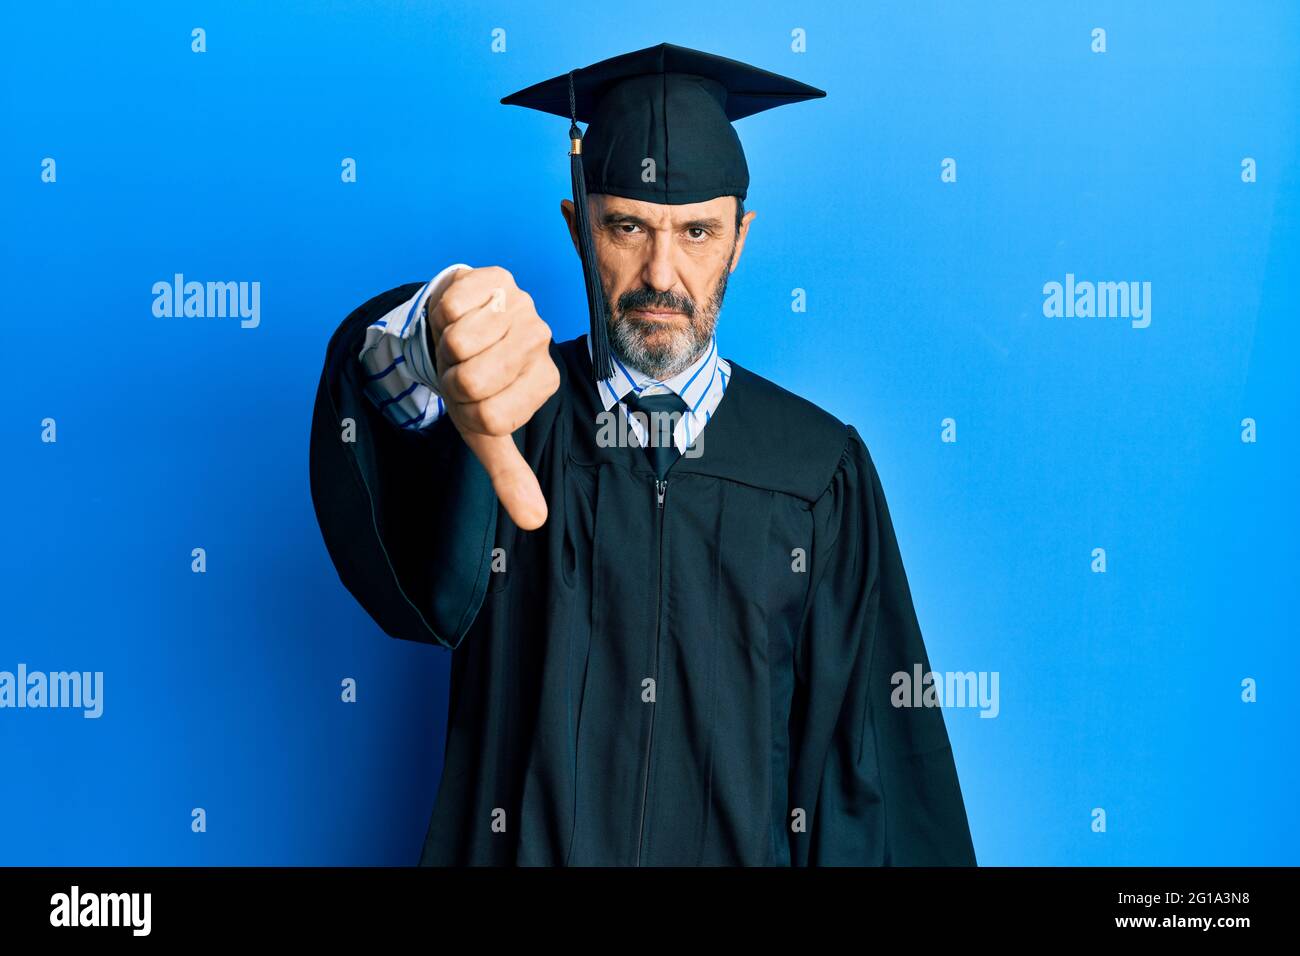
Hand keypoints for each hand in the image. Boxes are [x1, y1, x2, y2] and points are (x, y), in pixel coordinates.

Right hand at [427, 266, 560, 529]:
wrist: (460, 324)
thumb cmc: (476, 382)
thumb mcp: (488, 432)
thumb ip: (511, 477)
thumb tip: (534, 522)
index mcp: (543, 382)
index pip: (490, 415)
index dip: (465, 408)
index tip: (473, 396)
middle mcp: (540, 341)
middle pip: (471, 379)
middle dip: (452, 377)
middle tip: (463, 367)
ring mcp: (522, 305)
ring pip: (458, 341)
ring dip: (445, 344)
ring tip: (462, 341)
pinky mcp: (497, 276)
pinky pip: (451, 306)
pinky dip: (440, 314)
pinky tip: (459, 314)